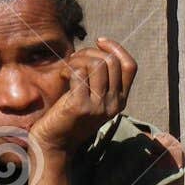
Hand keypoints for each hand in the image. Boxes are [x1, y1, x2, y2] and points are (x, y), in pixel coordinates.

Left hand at [28, 37, 136, 158]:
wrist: (54, 143)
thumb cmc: (68, 115)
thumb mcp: (92, 96)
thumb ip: (100, 78)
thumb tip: (98, 48)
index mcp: (120, 100)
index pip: (130, 66)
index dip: (116, 48)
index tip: (99, 41)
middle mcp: (114, 104)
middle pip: (110, 61)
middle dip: (89, 52)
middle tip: (74, 60)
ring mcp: (99, 106)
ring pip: (96, 64)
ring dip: (78, 59)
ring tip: (68, 68)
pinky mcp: (81, 106)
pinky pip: (79, 73)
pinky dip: (68, 68)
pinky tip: (62, 77)